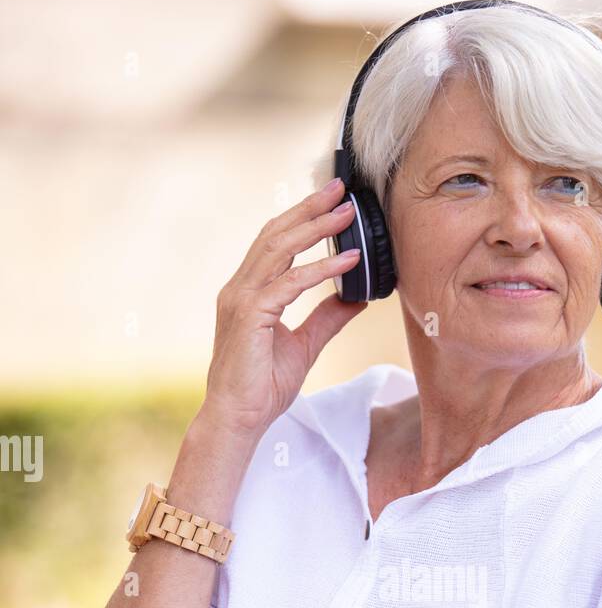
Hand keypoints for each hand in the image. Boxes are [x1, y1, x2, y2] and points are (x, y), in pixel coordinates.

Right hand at [202, 176, 365, 436]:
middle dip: (309, 208)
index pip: (276, 242)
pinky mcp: (250, 316)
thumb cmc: (262, 386)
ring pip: (280, 250)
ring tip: (347, 213)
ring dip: (316, 228)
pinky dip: (320, 270)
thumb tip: (357, 298)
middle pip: (276, 234)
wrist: (239, 419)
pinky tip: (346, 261)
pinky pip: (289, 284)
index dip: (302, 217)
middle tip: (341, 189)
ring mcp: (241, 300)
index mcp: (249, 292)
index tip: (332, 200)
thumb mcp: (305, 345)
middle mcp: (241, 288)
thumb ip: (327, 318)